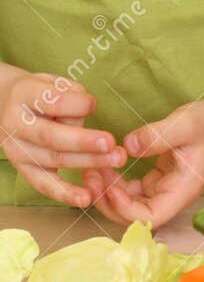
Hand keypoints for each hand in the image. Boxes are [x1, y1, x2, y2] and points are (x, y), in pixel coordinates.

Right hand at [0, 68, 124, 204]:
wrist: (4, 103)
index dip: (76, 104)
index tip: (93, 104)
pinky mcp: (22, 167)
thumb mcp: (52, 82)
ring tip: (114, 161)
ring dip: (87, 162)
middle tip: (110, 143)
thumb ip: (71, 96)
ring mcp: (17, 148)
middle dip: (83, 142)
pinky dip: (65, 193)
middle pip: (51, 136)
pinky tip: (85, 199)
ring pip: (53, 159)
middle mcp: (16, 123)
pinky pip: (44, 184)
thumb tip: (89, 113)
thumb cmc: (39, 92)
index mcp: (24, 95)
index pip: (52, 101)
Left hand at [84, 99, 203, 228]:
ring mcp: (163, 190)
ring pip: (129, 204)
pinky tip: (105, 165)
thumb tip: (127, 146)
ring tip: (91, 170)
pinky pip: (131, 190)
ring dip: (108, 192)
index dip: (126, 209)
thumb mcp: (185, 124)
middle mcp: (171, 197)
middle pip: (135, 217)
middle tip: (90, 177)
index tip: (110, 186)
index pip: (151, 218)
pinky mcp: (157, 180)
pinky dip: (115, 181)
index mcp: (182, 192)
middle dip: (109, 202)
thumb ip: (156, 136)